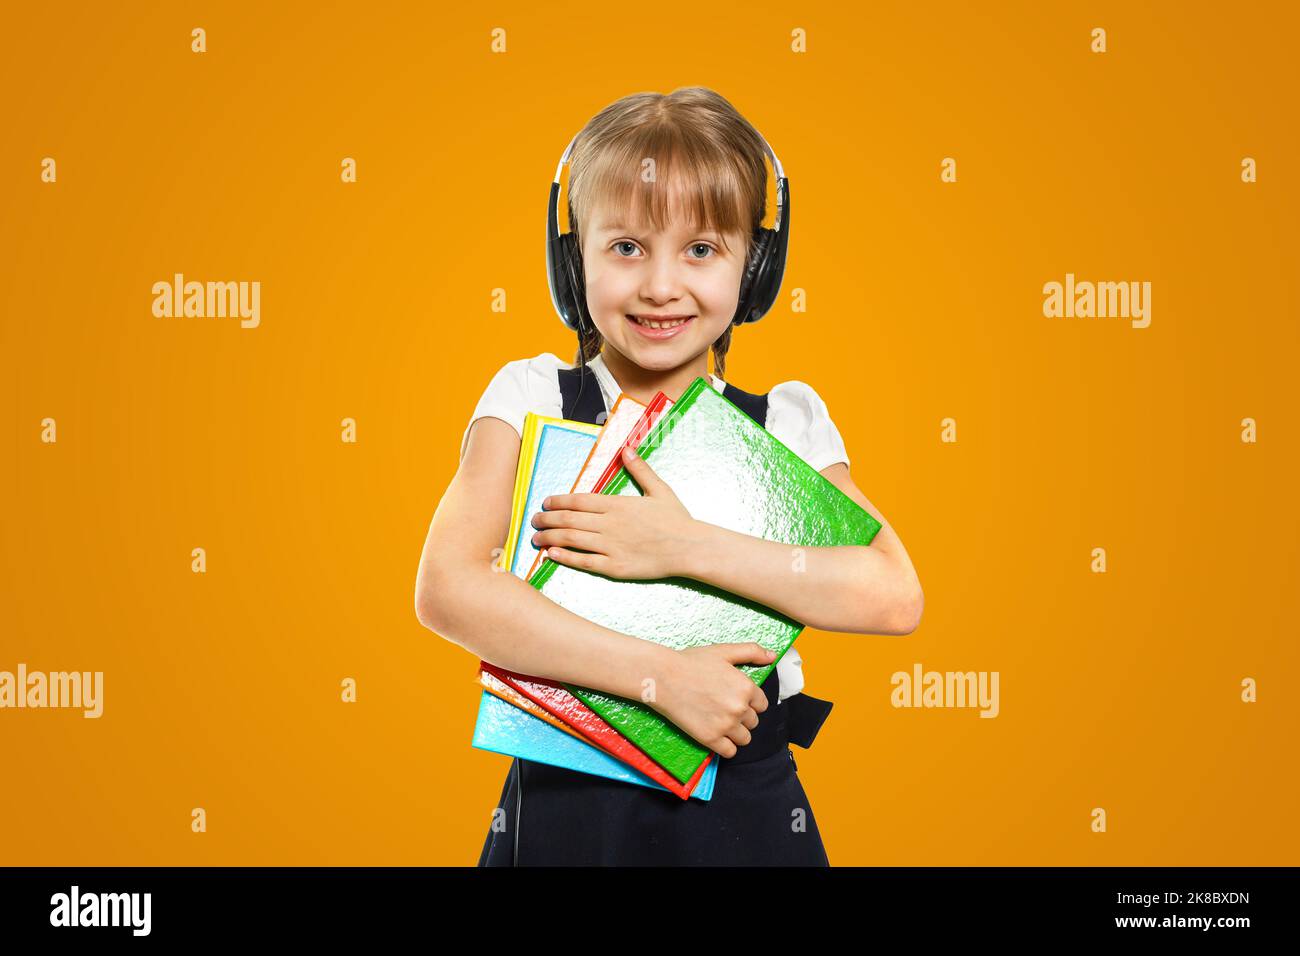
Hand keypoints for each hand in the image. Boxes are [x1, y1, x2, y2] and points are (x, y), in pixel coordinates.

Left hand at [531, 446, 701, 579]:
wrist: (689, 548)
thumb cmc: (676, 519)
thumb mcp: (659, 489)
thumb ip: (640, 469)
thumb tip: (627, 450)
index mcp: (617, 505)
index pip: (578, 500)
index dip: (558, 501)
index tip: (546, 502)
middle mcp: (609, 524)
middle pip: (569, 519)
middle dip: (547, 519)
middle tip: (534, 521)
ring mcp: (610, 546)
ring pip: (571, 539)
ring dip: (550, 537)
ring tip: (536, 538)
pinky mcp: (614, 566)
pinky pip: (584, 561)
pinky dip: (565, 557)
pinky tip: (552, 554)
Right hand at [649, 643, 776, 757]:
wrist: (663, 677)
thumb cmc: (691, 662)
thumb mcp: (723, 651)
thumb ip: (751, 652)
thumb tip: (772, 655)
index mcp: (746, 687)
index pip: (762, 705)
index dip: (750, 702)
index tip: (735, 699)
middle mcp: (739, 708)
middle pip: (753, 722)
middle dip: (742, 717)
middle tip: (723, 708)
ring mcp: (725, 725)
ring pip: (744, 739)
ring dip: (736, 733)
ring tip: (721, 722)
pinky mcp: (710, 739)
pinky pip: (730, 752)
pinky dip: (726, 746)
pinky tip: (716, 735)